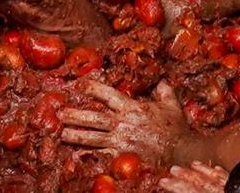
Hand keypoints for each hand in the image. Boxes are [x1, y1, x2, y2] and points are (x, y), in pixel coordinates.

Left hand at [61, 83, 188, 167]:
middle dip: (74, 114)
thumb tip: (161, 81)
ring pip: (92, 137)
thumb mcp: (171, 105)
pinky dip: (87, 155)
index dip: (91, 89)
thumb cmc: (176, 129)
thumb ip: (164, 91)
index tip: (79, 85)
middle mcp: (122, 123)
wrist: (180, 152)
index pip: (106, 94)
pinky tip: (76, 155)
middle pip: (92, 117)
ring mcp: (120, 141)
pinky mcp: (121, 156)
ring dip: (75, 134)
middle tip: (59, 112)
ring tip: (61, 133)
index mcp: (131, 108)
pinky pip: (100, 155)